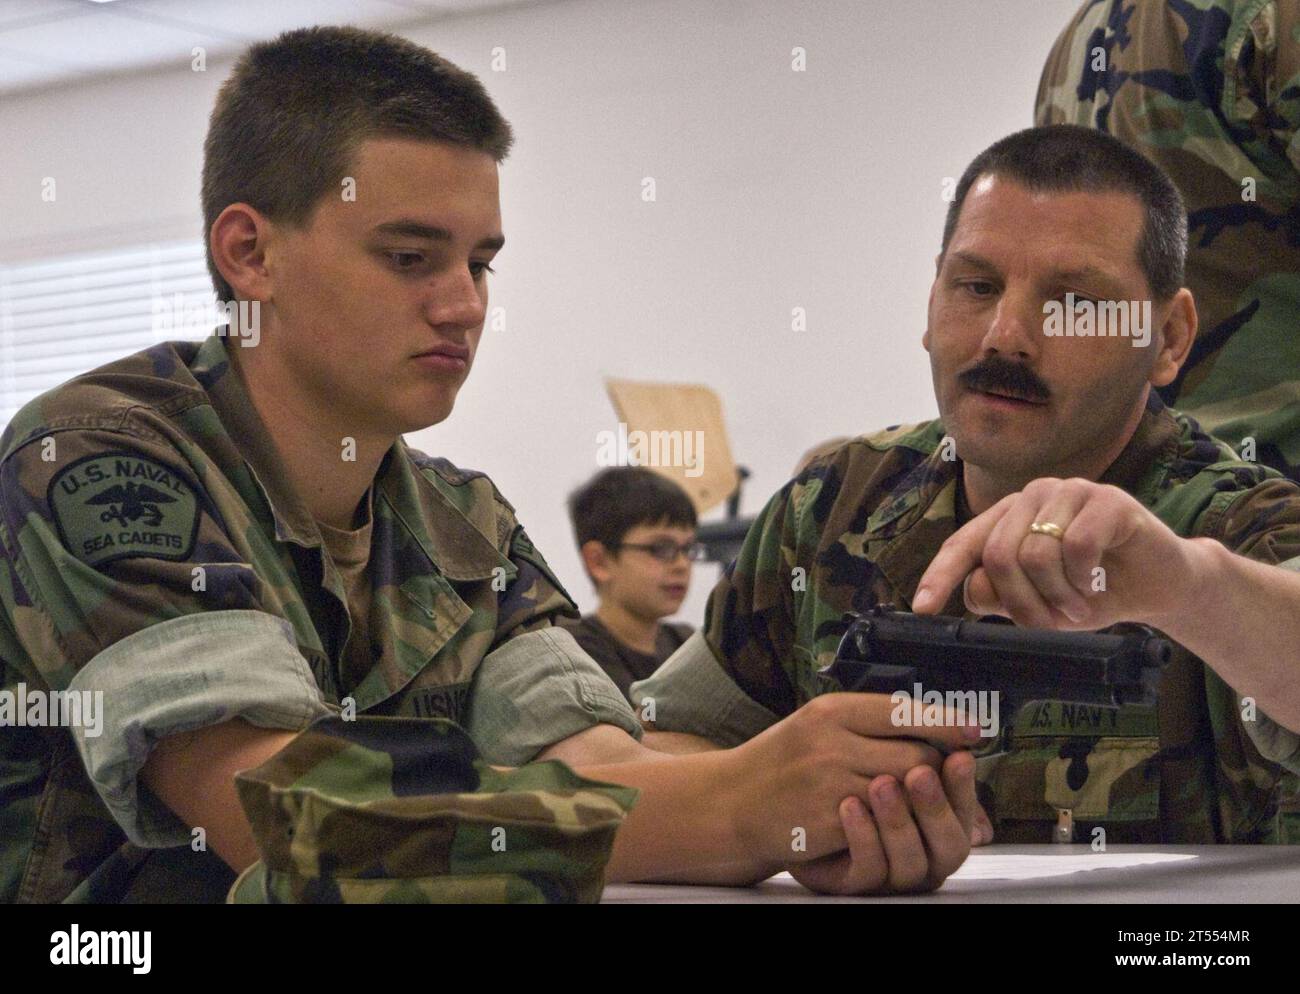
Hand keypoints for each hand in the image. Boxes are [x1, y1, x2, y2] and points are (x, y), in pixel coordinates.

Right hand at [726, 691, 984, 873]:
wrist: (731, 802)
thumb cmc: (780, 763)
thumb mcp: (816, 725)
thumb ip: (866, 723)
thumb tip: (929, 724)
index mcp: (830, 710)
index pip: (905, 709)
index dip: (946, 721)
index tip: (973, 730)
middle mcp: (831, 740)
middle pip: (917, 754)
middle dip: (936, 770)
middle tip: (939, 776)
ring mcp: (831, 781)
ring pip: (906, 790)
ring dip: (917, 799)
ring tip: (912, 799)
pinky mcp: (830, 818)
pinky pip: (883, 820)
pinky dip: (891, 822)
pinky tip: (883, 819)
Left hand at [789, 750, 992, 894]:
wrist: (781, 802)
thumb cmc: (837, 772)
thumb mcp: (874, 746)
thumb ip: (912, 740)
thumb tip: (965, 728)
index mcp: (935, 820)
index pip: (964, 811)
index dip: (964, 785)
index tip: (960, 755)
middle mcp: (921, 852)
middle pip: (950, 844)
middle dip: (936, 806)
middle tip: (921, 772)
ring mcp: (889, 872)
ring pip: (911, 862)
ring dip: (898, 821)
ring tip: (881, 784)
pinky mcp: (852, 881)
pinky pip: (868, 870)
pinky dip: (863, 837)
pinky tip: (849, 805)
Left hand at [913, 477, 1197, 630]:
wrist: (1162, 585)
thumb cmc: (1095, 591)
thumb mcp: (1041, 603)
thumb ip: (1003, 596)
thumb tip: (972, 592)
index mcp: (1009, 517)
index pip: (963, 543)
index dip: (940, 574)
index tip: (923, 607)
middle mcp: (1033, 497)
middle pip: (999, 554)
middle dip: (1021, 603)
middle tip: (1049, 623)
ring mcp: (1071, 492)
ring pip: (1035, 553)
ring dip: (1056, 596)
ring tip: (1077, 606)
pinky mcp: (1108, 500)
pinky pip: (1075, 546)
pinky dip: (1083, 580)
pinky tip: (1096, 587)